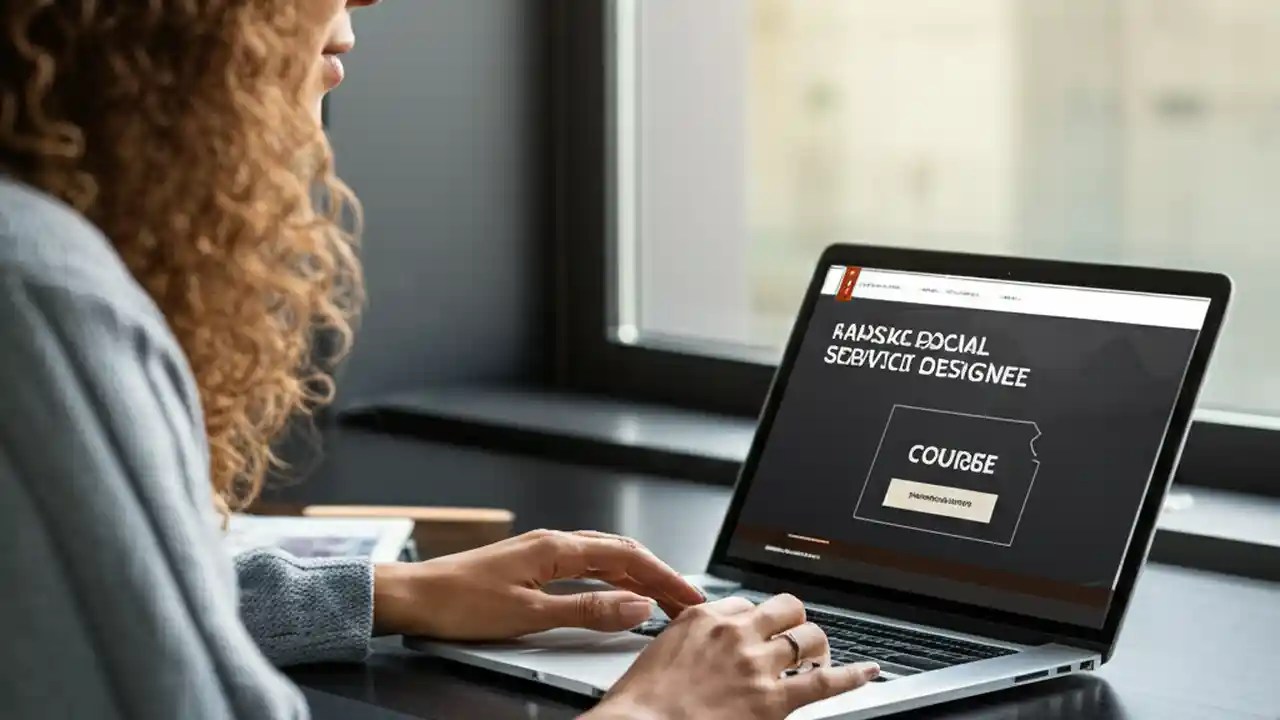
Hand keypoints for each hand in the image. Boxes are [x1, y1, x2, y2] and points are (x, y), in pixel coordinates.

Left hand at [372, 529, 704, 639]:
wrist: (413, 597)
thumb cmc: (459, 604)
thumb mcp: (530, 615)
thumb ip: (587, 611)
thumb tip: (636, 605)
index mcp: (556, 548)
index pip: (627, 557)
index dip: (664, 577)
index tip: (690, 596)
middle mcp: (552, 542)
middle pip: (621, 553)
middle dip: (658, 575)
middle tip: (686, 601)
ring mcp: (541, 551)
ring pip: (604, 558)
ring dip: (637, 576)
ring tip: (662, 599)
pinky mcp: (531, 564)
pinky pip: (585, 565)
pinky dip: (611, 578)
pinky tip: (616, 593)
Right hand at [586, 595, 878, 719]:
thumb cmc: (642, 701)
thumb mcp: (661, 650)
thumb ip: (694, 637)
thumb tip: (713, 642)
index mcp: (705, 616)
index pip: (747, 603)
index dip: (754, 621)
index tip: (755, 632)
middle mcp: (736, 633)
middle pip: (784, 610)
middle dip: (792, 623)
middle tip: (792, 639)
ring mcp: (757, 665)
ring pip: (807, 639)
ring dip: (814, 647)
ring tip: (816, 657)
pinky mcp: (773, 700)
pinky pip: (824, 681)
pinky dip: (851, 675)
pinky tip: (867, 671)